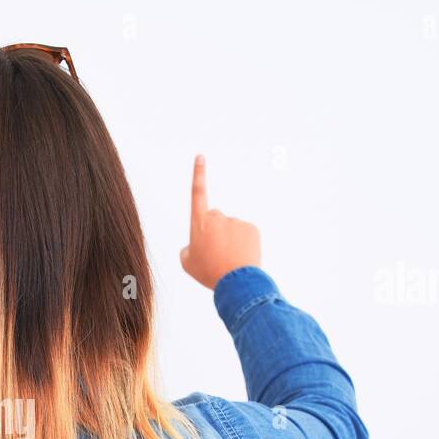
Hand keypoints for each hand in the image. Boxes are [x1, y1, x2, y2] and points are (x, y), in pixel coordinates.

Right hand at [179, 154, 261, 289]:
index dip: (198, 173)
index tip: (200, 157)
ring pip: (231, 228)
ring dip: (229, 240)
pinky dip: (243, 244)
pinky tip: (240, 257)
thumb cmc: (208, 272)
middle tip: (215, 254)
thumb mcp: (187, 262)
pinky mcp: (251, 228)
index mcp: (199, 222)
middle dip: (214, 231)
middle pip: (214, 219)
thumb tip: (196, 243)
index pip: (197, 192)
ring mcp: (236, 222)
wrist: (235, 282)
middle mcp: (218, 217)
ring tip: (228, 260)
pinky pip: (245, 234)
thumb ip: (188, 247)